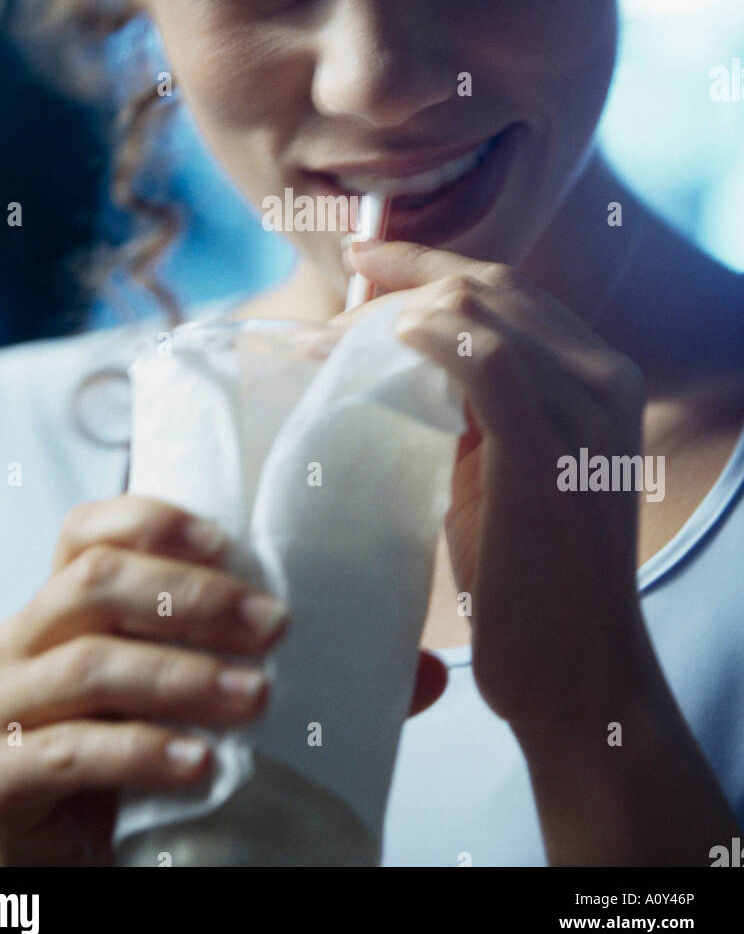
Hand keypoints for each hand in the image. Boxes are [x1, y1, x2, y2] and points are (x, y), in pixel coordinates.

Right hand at [0, 495, 289, 865]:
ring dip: (184, 677)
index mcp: (51, 606)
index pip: (85, 531)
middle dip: (192, 598)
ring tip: (256, 697)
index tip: (226, 544)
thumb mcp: (147, 681)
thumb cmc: (120, 752)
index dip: (151, 523)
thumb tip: (270, 603)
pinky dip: (144, 752)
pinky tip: (201, 764)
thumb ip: (175, 634)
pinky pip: (72, 752)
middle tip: (272, 624)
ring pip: (90, 666)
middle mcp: (14, 643)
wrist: (63, 858)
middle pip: (94, 585)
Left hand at [333, 240, 650, 733]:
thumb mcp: (504, 467)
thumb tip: (392, 358)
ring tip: (331, 346)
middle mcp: (603, 380)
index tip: (363, 259)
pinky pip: (486, 361)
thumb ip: (472, 407)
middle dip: (399, 286)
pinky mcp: (547, 455)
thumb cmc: (530, 576)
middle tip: (330, 317)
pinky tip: (383, 345)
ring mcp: (583, 414)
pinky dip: (429, 339)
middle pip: (488, 287)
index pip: (507, 286)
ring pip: (479, 312)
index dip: (429, 263)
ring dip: (390, 317)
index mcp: (598, 376)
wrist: (577, 674)